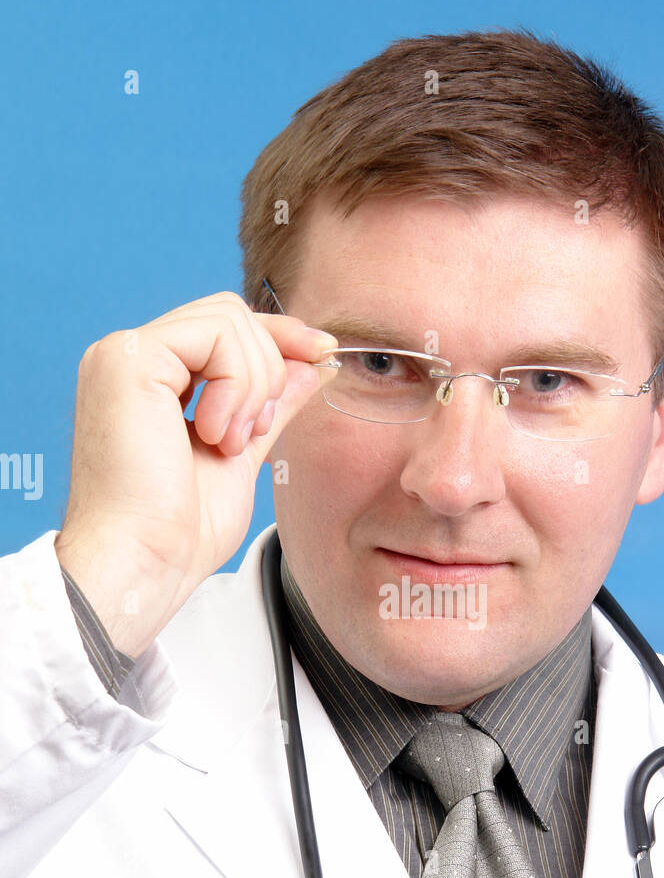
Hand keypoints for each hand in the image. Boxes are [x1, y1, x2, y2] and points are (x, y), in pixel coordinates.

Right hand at [54, 291, 336, 656]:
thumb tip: (312, 365)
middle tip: (253, 433)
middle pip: (232, 315)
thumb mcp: (242, 456)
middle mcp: (132, 358)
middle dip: (269, 369)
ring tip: (229, 443)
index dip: (282, 337)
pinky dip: (236, 385)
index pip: (226, 329)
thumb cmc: (179, 532)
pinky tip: (215, 435)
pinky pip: (216, 335)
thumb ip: (271, 406)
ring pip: (230, 320)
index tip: (325, 354)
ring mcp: (125, 354)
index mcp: (151, 378)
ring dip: (253, 386)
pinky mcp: (129, 358)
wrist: (145, 563)